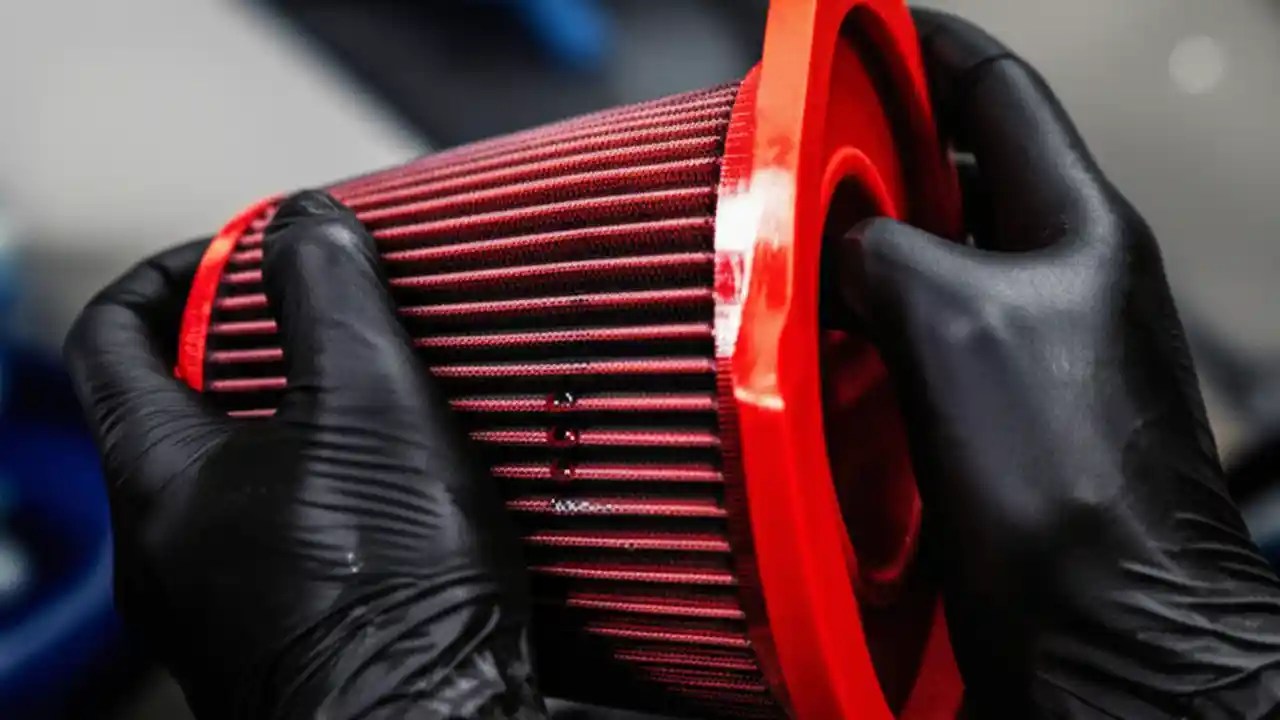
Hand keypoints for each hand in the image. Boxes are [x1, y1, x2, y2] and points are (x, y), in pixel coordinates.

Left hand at [65, 192, 543, 718]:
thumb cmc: (385, 589)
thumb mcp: (369, 403)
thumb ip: (327, 294)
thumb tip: (300, 220)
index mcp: (157, 476)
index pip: (111, 336)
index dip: (169, 271)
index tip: (237, 250)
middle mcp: (163, 545)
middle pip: (175, 403)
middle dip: (248, 344)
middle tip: (328, 317)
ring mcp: (213, 599)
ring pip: (231, 472)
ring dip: (291, 418)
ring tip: (378, 396)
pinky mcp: (271, 633)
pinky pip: (273, 530)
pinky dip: (318, 484)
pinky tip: (396, 487)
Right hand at [828, 11, 1279, 717]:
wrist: (1106, 634)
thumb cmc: (1076, 490)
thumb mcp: (958, 325)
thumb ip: (887, 252)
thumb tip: (836, 236)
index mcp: (1076, 231)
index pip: (998, 93)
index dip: (926, 46)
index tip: (863, 28)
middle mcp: (1054, 286)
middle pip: (957, 180)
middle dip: (877, 157)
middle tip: (799, 152)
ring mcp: (1022, 357)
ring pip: (928, 269)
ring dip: (862, 254)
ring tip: (794, 248)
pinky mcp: (989, 424)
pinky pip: (914, 349)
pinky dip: (861, 336)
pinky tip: (817, 352)